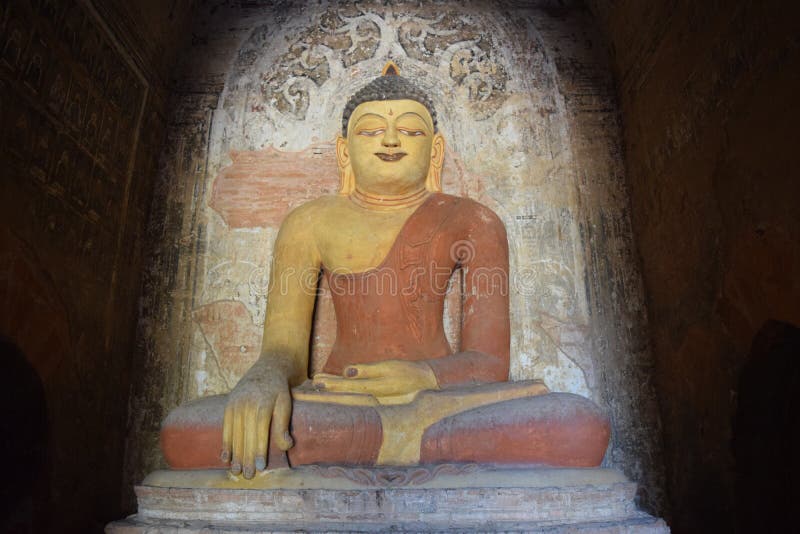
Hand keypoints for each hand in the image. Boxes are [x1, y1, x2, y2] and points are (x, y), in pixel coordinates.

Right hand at [221, 359, 293, 478]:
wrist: (269, 366)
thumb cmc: (280, 390)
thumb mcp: (285, 404)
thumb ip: (282, 425)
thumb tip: (286, 446)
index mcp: (262, 404)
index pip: (260, 431)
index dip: (260, 450)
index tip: (260, 467)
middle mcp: (246, 404)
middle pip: (246, 435)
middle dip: (246, 457)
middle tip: (248, 475)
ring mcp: (235, 403)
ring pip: (234, 433)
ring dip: (235, 454)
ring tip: (237, 471)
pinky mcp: (228, 404)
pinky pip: (225, 426)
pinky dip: (225, 442)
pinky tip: (226, 457)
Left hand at [312, 360, 438, 396]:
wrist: (427, 384)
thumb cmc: (408, 373)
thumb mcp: (389, 368)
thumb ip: (367, 370)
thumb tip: (347, 371)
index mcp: (374, 390)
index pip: (346, 388)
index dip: (330, 385)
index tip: (316, 381)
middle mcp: (371, 399)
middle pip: (343, 395)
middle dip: (326, 391)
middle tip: (309, 385)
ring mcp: (374, 401)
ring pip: (348, 396)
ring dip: (333, 391)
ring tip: (318, 383)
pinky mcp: (377, 399)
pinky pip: (356, 397)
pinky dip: (344, 392)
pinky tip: (336, 388)